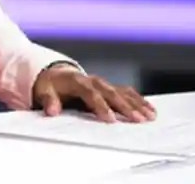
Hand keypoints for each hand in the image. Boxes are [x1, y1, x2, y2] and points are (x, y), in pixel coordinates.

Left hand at [32, 64, 155, 123]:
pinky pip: (127, 93)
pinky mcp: (110, 88)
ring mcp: (104, 84)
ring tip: (150, 116)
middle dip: (125, 106)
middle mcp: (94, 81)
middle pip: (112, 93)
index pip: (91, 93)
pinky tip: (150, 110)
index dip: (101, 106)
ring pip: (123, 92)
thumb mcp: (44, 91)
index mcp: (78, 81)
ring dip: (137, 104)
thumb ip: (48, 101)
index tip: (110, 119)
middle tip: (138, 120)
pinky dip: (139, 101)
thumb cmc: (51, 85)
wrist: (56, 74)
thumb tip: (51, 111)